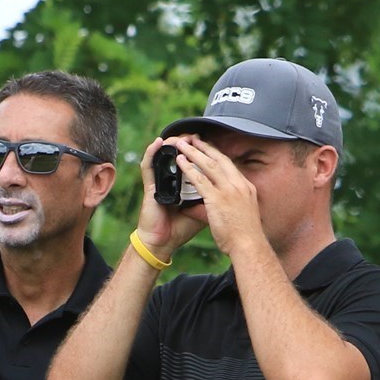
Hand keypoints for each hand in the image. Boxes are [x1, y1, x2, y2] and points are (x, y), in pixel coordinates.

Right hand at [134, 136, 206, 261]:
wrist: (163, 244)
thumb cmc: (181, 230)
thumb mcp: (204, 213)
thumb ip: (214, 201)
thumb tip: (231, 194)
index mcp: (184, 186)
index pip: (193, 165)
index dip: (202, 153)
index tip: (209, 143)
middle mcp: (171, 182)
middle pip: (179, 157)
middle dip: (188, 145)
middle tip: (195, 135)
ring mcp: (159, 183)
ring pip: (162, 157)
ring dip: (171, 144)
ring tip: (179, 136)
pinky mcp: (149, 188)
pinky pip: (148, 167)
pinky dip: (151, 153)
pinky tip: (157, 142)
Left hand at [173, 134, 262, 255]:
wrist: (249, 246)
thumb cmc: (243, 237)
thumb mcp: (240, 215)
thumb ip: (226, 206)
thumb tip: (209, 206)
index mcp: (246, 187)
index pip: (230, 166)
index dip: (217, 155)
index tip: (208, 148)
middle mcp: (239, 185)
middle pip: (220, 160)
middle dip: (205, 147)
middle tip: (193, 138)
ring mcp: (229, 191)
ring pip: (209, 165)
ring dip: (194, 152)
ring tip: (182, 144)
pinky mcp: (218, 199)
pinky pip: (200, 180)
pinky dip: (189, 168)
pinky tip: (180, 162)